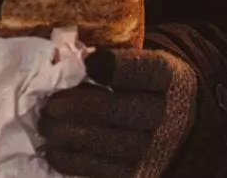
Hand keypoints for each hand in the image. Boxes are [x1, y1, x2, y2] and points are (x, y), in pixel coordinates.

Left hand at [41, 49, 198, 177]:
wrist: (181, 130)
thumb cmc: (150, 90)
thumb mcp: (146, 66)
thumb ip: (113, 61)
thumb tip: (64, 59)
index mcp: (167, 78)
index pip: (142, 70)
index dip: (112, 65)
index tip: (86, 62)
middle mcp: (163, 114)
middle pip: (114, 108)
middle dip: (75, 105)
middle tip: (50, 104)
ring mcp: (150, 148)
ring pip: (100, 140)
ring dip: (64, 133)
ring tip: (46, 125)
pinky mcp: (135, 174)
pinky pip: (95, 169)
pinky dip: (69, 160)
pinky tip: (54, 150)